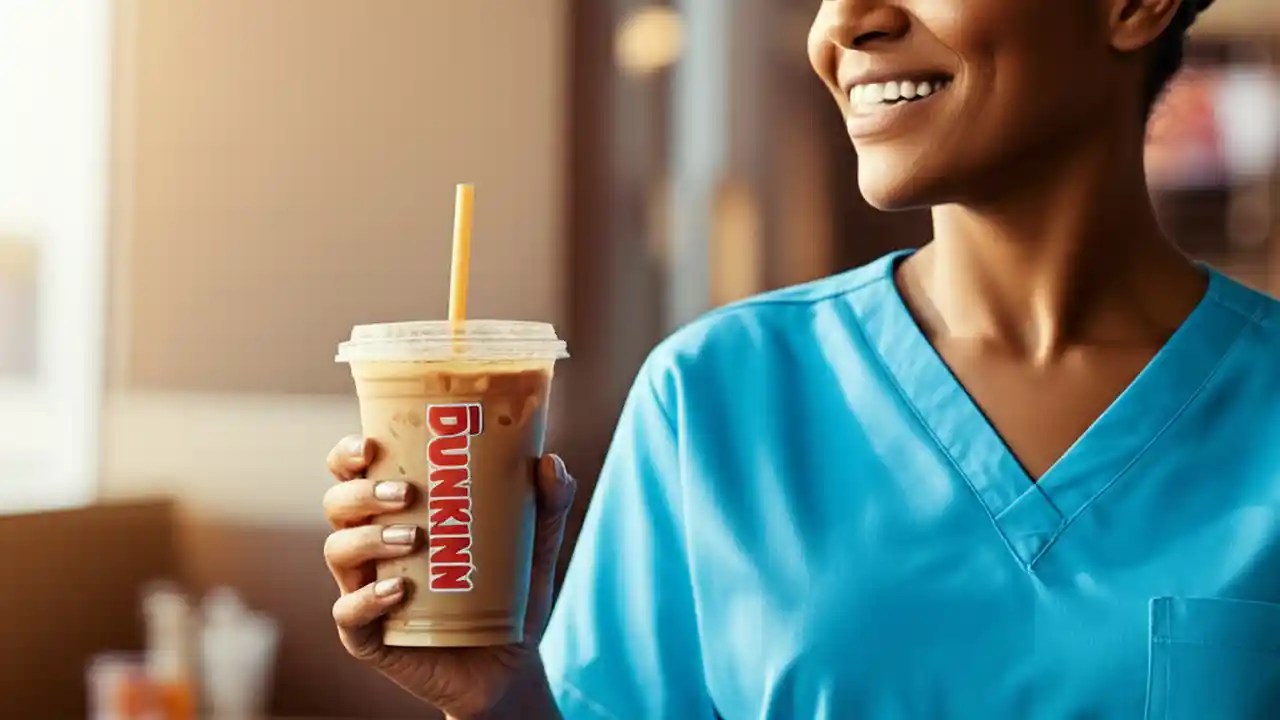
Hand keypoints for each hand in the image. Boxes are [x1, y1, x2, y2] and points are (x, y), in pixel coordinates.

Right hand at [323, 435, 575, 718]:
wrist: (508, 667)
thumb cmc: (509, 595)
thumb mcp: (534, 548)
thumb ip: (547, 505)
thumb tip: (551, 462)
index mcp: (398, 513)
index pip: (353, 473)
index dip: (347, 454)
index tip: (369, 443)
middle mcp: (372, 547)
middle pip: (339, 505)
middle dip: (362, 492)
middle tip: (407, 494)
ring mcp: (366, 590)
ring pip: (338, 552)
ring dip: (369, 539)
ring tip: (414, 538)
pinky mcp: (368, 636)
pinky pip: (348, 612)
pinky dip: (368, 597)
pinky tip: (399, 590)